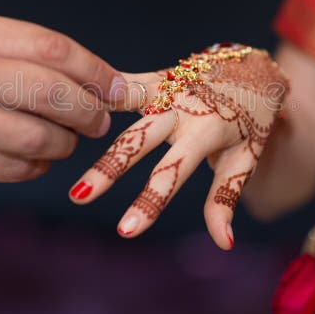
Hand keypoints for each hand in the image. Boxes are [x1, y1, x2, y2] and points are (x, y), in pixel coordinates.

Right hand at [0, 14, 125, 184]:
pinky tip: (33, 156)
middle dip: (91, 112)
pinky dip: (38, 166)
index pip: (55, 49)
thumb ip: (27, 56)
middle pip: (53, 94)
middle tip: (101, 120)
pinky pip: (17, 168)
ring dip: (66, 144)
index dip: (98, 72)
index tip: (122, 88)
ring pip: (40, 138)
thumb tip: (102, 81)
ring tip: (65, 139)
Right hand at [68, 44, 287, 249]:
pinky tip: (61, 92)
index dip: (150, 202)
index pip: (172, 173)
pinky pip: (121, 83)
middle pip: (138, 141)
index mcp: (206, 132)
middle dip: (108, 170)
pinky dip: (93, 87)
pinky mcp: (157, 78)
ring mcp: (168, 90)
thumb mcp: (246, 160)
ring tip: (58, 140)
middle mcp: (183, 109)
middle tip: (80, 197)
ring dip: (90, 127)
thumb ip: (226, 199)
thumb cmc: (251, 122)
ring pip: (123, 111)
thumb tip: (223, 244)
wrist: (256, 69)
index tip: (126, 230)